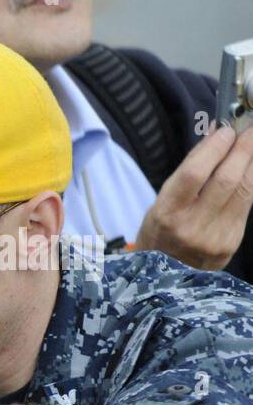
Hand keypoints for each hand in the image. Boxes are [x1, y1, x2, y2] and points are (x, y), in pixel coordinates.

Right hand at [135, 124, 252, 268]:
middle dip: (242, 149)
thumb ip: (190, 169)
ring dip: (252, 161)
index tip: (226, 129)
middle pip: (226, 180)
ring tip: (252, 142)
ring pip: (244, 189)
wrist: (164, 276)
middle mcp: (191, 228)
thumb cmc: (161, 232)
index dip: (214, 148)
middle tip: (249, 129)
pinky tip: (249, 168)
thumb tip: (216, 134)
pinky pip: (247, 203)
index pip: (194, 175)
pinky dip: (250, 180)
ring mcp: (214, 237)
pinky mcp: (232, 242)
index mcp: (166, 215)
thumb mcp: (162, 201)